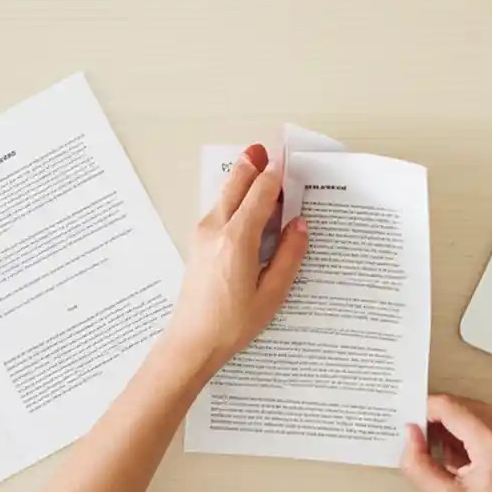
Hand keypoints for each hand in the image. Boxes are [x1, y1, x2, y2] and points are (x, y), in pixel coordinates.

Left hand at [164, 144, 307, 369]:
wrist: (191, 342)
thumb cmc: (231, 324)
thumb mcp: (271, 294)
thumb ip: (288, 256)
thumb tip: (300, 225)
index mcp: (237, 241)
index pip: (260, 196)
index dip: (275, 176)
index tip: (286, 162)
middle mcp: (215, 230)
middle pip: (235, 185)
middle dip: (252, 165)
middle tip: (266, 149)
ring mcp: (202, 235)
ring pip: (225, 195)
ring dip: (242, 181)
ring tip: (259, 169)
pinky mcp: (198, 244)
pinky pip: (219, 210)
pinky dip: (235, 199)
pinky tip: (248, 206)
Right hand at [400, 394, 491, 491]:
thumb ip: (419, 466)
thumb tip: (410, 432)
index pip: (447, 406)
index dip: (422, 412)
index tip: (411, 429)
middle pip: (457, 404)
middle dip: (438, 424)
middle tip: (432, 454)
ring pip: (469, 407)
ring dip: (455, 427)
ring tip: (457, 461)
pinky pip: (485, 413)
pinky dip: (471, 429)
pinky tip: (473, 456)